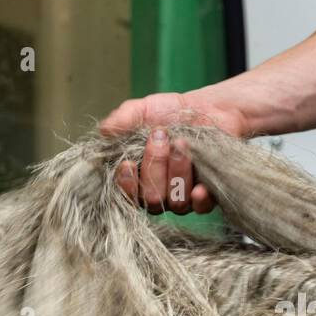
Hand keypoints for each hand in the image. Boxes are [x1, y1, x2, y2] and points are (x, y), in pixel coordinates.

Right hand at [100, 92, 249, 214]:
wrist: (211, 107)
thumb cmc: (171, 112)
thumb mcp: (143, 110)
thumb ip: (123, 119)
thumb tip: (104, 131)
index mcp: (139, 177)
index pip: (127, 194)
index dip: (126, 184)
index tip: (128, 164)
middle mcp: (160, 192)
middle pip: (151, 198)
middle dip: (155, 166)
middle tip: (161, 135)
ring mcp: (183, 196)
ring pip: (176, 202)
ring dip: (178, 173)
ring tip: (182, 143)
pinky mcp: (208, 196)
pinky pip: (202, 208)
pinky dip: (199, 199)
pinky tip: (200, 188)